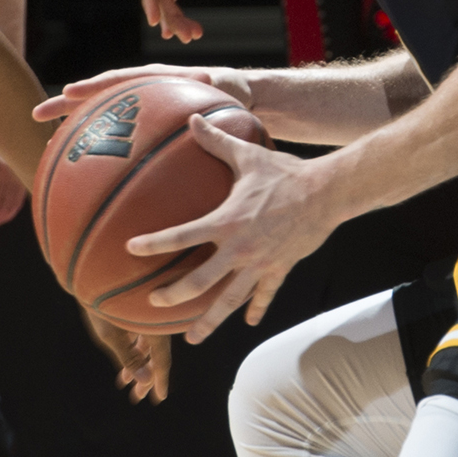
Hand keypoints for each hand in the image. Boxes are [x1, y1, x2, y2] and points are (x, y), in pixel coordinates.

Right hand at [33, 63, 252, 122]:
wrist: (234, 98)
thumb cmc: (229, 92)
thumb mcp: (219, 87)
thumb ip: (209, 86)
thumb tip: (207, 80)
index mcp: (152, 78)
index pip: (117, 79)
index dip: (93, 86)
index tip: (70, 91)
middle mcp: (137, 91)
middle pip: (95, 97)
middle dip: (64, 104)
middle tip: (37, 114)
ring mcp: (134, 109)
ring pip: (96, 116)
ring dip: (72, 127)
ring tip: (48, 144)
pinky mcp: (137, 125)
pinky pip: (110, 133)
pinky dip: (92, 143)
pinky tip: (80, 166)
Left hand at [83, 309, 170, 402]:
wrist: (92, 270)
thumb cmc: (101, 303)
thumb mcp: (111, 335)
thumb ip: (129, 359)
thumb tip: (145, 382)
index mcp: (156, 329)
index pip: (162, 362)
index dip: (160, 382)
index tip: (158, 399)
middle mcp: (156, 323)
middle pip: (154, 357)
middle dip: (144, 378)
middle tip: (137, 398)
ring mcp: (145, 317)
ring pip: (145, 347)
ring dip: (136, 365)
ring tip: (123, 383)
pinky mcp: (135, 311)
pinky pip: (138, 335)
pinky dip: (131, 350)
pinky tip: (121, 363)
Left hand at [127, 115, 333, 343]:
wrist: (327, 193)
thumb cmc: (284, 173)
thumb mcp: (247, 156)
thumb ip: (215, 140)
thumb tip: (192, 118)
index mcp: (225, 221)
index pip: (181, 235)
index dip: (154, 243)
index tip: (130, 250)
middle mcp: (239, 248)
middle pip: (200, 280)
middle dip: (175, 295)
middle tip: (154, 304)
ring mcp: (260, 263)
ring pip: (231, 299)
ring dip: (211, 319)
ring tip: (193, 338)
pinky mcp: (280, 269)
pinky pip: (265, 294)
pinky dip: (257, 309)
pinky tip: (249, 322)